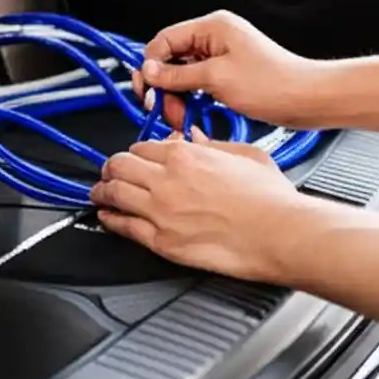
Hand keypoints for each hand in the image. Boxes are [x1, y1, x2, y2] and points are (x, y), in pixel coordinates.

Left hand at [89, 129, 321, 282]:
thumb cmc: (270, 198)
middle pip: (119, 165)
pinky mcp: (161, 241)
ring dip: (102, 190)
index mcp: (187, 154)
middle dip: (112, 167)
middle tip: (110, 171)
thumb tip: (196, 138)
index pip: (144, 146)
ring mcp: (160, 211)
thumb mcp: (245, 154)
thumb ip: (214, 144)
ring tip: (99, 191)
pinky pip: (123, 226)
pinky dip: (108, 218)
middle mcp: (167, 179)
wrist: (279, 233)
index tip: (137, 157)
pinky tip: (105, 216)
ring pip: (113, 193)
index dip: (137, 151)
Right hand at [134, 11, 318, 127]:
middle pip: (171, 58)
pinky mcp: (228, 75)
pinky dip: (191, 99)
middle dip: (164, 84)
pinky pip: (198, 84)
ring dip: (176, 96)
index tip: (147, 89)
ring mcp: (222, 57)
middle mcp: (216, 38)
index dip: (152, 65)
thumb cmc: (274, 84)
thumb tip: (151, 72)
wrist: (305, 100)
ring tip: (180, 116)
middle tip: (161, 106)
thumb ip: (179, 75)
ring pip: (183, 74)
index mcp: (213, 28)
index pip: (165, 40)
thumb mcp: (217, 79)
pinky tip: (192, 114)